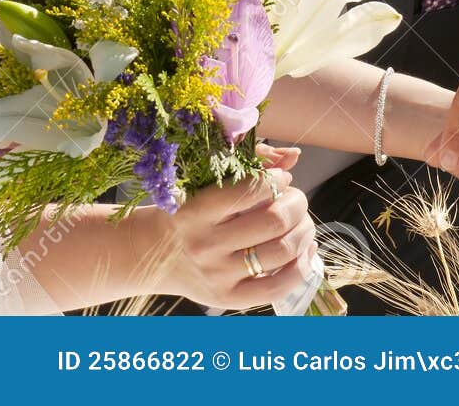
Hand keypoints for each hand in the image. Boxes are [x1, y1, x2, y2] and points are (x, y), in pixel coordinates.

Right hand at [149, 143, 317, 310]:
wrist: (154, 254)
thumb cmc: (185, 211)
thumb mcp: (203, 183)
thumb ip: (247, 166)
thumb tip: (293, 159)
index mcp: (195, 211)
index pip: (251, 189)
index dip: (277, 179)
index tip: (280, 177)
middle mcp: (205, 245)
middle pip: (274, 221)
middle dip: (297, 204)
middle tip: (295, 199)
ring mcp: (218, 276)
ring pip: (282, 252)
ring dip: (304, 231)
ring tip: (302, 223)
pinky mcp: (229, 299)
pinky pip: (277, 288)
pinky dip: (301, 267)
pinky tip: (305, 251)